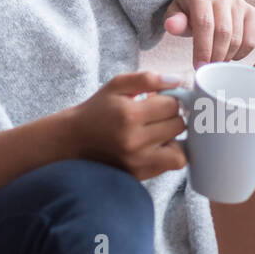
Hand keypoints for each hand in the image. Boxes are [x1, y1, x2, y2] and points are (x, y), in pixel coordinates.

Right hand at [66, 71, 187, 180]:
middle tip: (157, 114)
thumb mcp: (116, 85)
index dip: (168, 99)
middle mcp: (135, 141)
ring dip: (173, 138)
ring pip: (180, 149)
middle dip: (171, 117)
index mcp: (129, 115)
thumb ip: (147, 79)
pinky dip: (170, 154)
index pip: (172, 105)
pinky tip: (156, 145)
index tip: (159, 100)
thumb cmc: (97, 110)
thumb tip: (178, 81)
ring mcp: (138, 161)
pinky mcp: (139, 175)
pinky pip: (172, 165)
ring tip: (159, 131)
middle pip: (178, 125)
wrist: (74, 140)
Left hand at [163, 0, 254, 66]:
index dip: (203, 48)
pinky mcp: (251, 12)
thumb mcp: (174, 13)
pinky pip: (250, 39)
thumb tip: (172, 26)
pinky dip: (241, 53)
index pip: (204, 23)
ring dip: (227, 56)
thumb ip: (173, 21)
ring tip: (215, 62)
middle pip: (223, 32)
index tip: (199, 66)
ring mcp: (239, 2)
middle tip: (208, 68)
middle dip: (215, 55)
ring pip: (237, 37)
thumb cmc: (187, 9)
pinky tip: (229, 56)